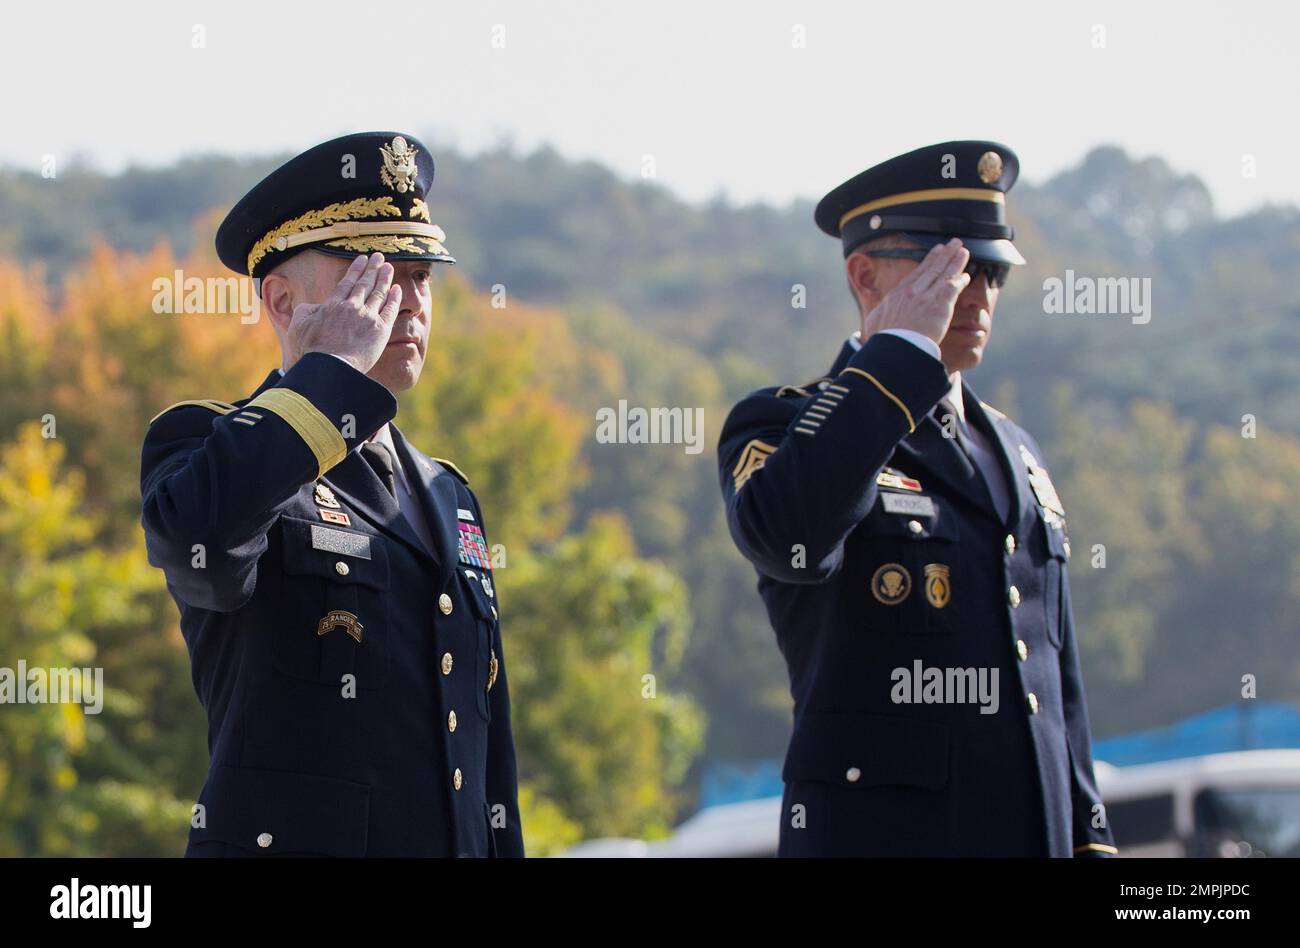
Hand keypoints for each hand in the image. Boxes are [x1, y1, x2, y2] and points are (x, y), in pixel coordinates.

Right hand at [284, 253, 401, 373]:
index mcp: (333, 305)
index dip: (356, 269)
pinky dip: (394, 298)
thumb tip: (315, 306)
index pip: (347, 282)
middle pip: (365, 283)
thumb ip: (306, 311)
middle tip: (378, 257)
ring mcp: (367, 317)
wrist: (329, 368)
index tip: (362, 259)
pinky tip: (397, 288)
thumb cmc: (311, 350)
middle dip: (372, 268)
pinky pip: (390, 309)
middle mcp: (352, 307)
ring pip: (378, 293)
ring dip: (384, 278)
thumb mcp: (298, 326)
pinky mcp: (380, 330)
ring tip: (388, 267)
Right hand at [862, 238, 970, 344]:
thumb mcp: (874, 321)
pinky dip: (960, 281)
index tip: (936, 251)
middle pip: (932, 268)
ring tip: (963, 251)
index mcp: (897, 294)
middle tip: (954, 243)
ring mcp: (926, 297)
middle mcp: (912, 291)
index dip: (929, 260)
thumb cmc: (883, 339)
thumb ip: (879, 314)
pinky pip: (952, 288)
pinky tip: (966, 276)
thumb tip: (876, 315)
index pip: (917, 273)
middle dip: (944, 253)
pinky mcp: (939, 306)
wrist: (893, 348)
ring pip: (944, 274)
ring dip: (955, 261)